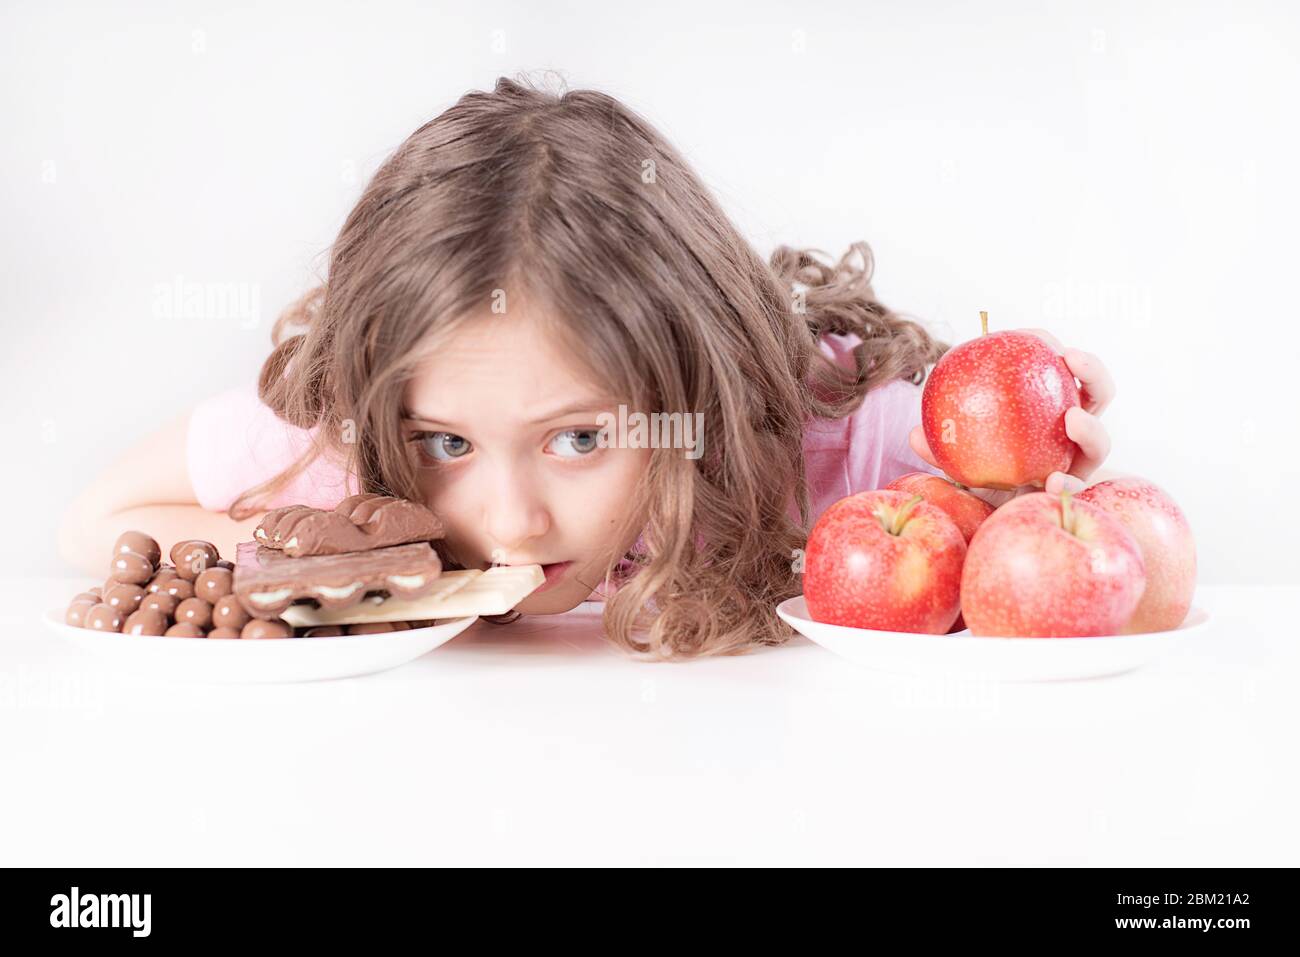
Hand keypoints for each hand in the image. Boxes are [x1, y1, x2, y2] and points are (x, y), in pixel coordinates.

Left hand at [908, 328, 1114, 501]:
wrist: (991, 516)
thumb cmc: (980, 474)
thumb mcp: (958, 456)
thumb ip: (942, 446)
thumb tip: (914, 435)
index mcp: (1048, 407)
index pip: (1057, 368)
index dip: (1050, 347)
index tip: (1032, 336)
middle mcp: (1071, 431)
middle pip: (1098, 393)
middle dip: (1092, 371)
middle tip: (1069, 358)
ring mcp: (1079, 460)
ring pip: (1099, 440)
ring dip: (1090, 427)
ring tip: (1072, 420)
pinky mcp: (1076, 490)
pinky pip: (1075, 486)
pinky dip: (1066, 483)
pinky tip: (1051, 482)